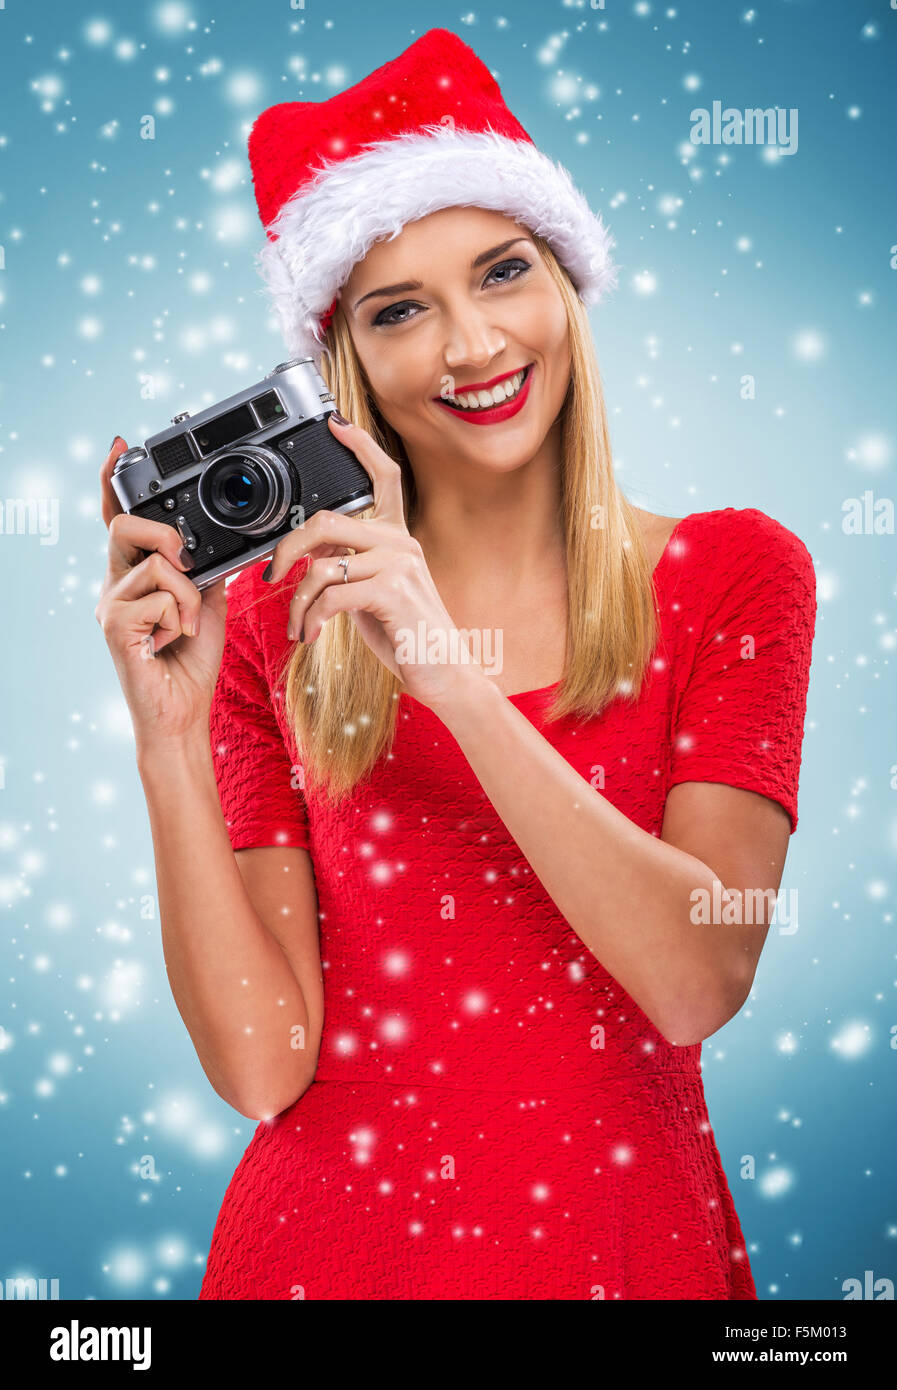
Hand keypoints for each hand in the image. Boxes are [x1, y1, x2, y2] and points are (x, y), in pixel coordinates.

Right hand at [95, 437, 228, 751]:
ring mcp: (111, 605)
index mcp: (135, 574)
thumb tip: (218, 538)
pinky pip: (159, 596)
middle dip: (166, 536)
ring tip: (188, 625)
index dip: (113, 481)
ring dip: (188, 595)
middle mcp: (115, 584)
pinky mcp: (115, 627)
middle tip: (187, 565)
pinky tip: (173, 639)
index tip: (119, 445)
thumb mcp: (208, 601)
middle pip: (126, 525)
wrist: (183, 711)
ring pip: (157, 565)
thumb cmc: (191, 660)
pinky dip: (181, 616)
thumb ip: (205, 566)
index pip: (118, 518)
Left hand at [262, 414, 485, 710]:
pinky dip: (311, 619)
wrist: (445, 674)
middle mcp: (401, 542)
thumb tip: (310, 558)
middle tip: (271, 577)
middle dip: (287, 550)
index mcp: (398, 538)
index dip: (360, 446)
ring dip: (297, 602)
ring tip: (299, 626)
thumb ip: (348, 569)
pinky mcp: (393, 591)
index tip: (334, 424)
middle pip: (327, 520)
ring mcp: (399, 564)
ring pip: (321, 566)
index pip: (384, 477)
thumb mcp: (373, 595)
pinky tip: (312, 636)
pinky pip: (330, 595)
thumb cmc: (408, 637)